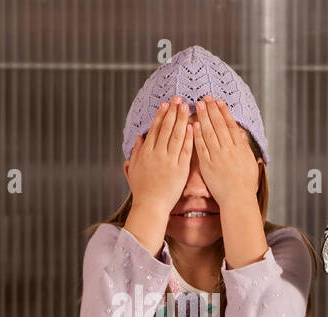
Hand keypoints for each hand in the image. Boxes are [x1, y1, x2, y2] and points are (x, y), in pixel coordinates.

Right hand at [125, 96, 193, 212]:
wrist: (150, 206)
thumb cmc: (142, 191)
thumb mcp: (134, 169)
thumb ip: (136, 152)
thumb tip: (139, 138)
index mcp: (146, 152)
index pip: (155, 129)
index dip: (161, 115)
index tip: (165, 104)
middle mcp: (158, 154)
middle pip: (167, 128)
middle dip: (173, 111)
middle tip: (178, 98)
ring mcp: (169, 160)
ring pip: (177, 135)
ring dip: (182, 119)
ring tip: (186, 107)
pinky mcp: (180, 169)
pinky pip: (185, 150)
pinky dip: (189, 137)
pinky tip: (193, 126)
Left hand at [193, 95, 259, 208]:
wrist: (238, 199)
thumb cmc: (245, 184)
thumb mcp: (250, 163)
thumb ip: (245, 148)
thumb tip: (242, 136)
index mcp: (240, 148)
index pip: (231, 125)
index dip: (224, 112)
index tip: (219, 101)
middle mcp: (229, 149)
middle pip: (219, 125)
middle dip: (212, 110)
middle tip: (206, 97)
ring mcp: (218, 156)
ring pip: (209, 133)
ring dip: (204, 118)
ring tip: (199, 105)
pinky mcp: (208, 165)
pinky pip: (201, 147)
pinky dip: (197, 135)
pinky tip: (193, 125)